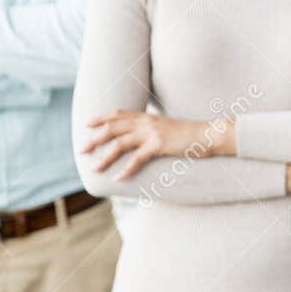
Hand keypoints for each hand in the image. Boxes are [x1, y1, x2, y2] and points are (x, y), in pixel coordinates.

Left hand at [82, 111, 212, 179]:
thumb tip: (141, 137)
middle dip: (95, 139)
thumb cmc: (189, 134)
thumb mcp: (167, 127)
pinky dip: (126, 169)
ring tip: (95, 167)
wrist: (208, 135)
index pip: (118, 114)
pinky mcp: (159, 145)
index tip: (87, 124)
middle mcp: (146, 122)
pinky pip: (137, 159)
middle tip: (82, 150)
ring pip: (120, 144)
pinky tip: (118, 178)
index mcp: (147, 117)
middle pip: (113, 128)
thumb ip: (152, 129)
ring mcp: (152, 133)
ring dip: (105, 157)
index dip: (101, 118)